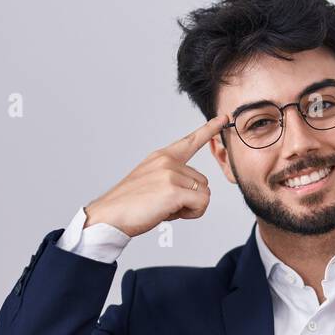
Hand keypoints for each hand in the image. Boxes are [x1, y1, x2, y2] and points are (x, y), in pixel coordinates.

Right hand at [82, 113, 229, 237]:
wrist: (109, 215)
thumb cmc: (130, 204)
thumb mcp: (152, 182)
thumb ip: (173, 178)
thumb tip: (197, 190)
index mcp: (162, 156)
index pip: (191, 140)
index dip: (209, 129)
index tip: (224, 118)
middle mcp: (167, 161)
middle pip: (203, 182)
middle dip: (190, 199)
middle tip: (165, 204)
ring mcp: (170, 174)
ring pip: (204, 194)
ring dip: (190, 208)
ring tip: (165, 208)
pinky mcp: (173, 190)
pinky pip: (201, 204)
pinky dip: (191, 214)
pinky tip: (171, 214)